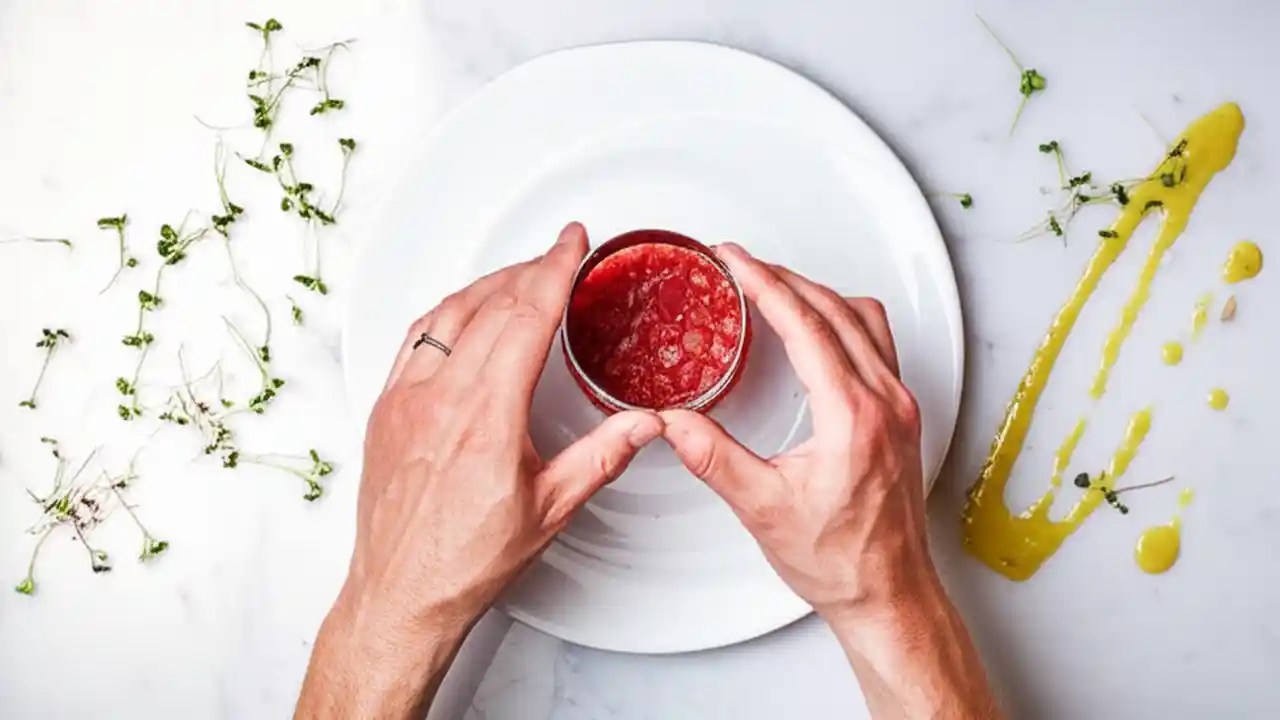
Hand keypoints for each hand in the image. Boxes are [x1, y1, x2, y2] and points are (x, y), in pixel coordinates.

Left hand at [296, 223, 663, 718]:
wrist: (401, 593)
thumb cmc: (467, 562)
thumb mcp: (551, 510)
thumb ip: (602, 457)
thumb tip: (645, 423)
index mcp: (487, 416)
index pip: (528, 316)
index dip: (555, 269)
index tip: (572, 242)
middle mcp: (440, 397)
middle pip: (492, 304)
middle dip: (531, 269)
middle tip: (558, 254)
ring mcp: (405, 399)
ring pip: (449, 314)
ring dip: (489, 284)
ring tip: (519, 275)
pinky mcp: (384, 409)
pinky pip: (415, 339)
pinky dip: (446, 312)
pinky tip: (462, 310)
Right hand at [662, 244, 997, 718]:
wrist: (889, 593)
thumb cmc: (840, 561)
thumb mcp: (762, 510)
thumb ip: (713, 459)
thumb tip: (672, 423)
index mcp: (852, 417)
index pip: (805, 325)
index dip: (764, 283)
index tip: (735, 259)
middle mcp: (884, 402)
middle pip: (834, 309)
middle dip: (783, 277)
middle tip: (740, 264)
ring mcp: (899, 405)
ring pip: (863, 318)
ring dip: (816, 293)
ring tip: (774, 285)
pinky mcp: (902, 415)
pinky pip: (877, 341)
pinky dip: (842, 318)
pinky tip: (818, 326)